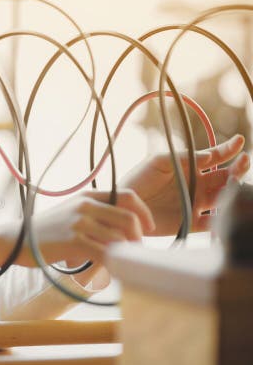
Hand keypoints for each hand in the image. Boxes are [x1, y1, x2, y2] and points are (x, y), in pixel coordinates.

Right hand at [13, 189, 154, 266]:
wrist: (15, 240)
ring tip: (122, 264)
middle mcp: (85, 205)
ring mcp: (79, 222)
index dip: (144, 213)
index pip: (128, 196)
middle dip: (138, 239)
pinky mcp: (73, 241)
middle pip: (129, 219)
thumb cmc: (44, 232)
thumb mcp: (70, 214)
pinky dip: (113, 265)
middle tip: (136, 253)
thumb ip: (95, 217)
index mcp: (87, 196)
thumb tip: (123, 234)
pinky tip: (111, 272)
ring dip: (126, 254)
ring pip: (119, 238)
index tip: (148, 229)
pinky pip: (105, 254)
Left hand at [119, 134, 249, 235]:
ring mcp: (197, 204)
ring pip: (225, 198)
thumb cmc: (137, 179)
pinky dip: (223, 219)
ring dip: (235, 191)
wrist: (123, 205)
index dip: (229, 149)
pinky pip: (213, 222)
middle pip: (227, 177)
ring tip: (236, 183)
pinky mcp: (192, 223)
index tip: (238, 141)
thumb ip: (182, 157)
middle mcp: (199, 185)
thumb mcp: (157, 162)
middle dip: (238, 169)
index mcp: (191, 167)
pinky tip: (228, 210)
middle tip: (243, 162)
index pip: (216, 157)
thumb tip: (209, 156)